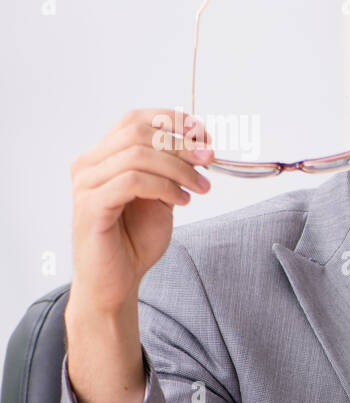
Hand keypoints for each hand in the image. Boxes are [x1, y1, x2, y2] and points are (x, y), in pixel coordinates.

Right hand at [65, 109, 212, 402]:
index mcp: (104, 156)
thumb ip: (172, 170)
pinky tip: (183, 202)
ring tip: (201, 188)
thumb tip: (199, 146)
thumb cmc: (135, 240)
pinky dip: (165, 187)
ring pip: (138, 155)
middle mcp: (89, 164)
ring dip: (179, 169)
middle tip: (210, 160)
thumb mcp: (162, 196)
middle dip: (181, 143)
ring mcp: (86, 184)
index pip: (137, 120)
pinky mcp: (90, 206)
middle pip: (139, 132)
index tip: (205, 137)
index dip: (174, 121)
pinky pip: (132, 181)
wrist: (116, 282)